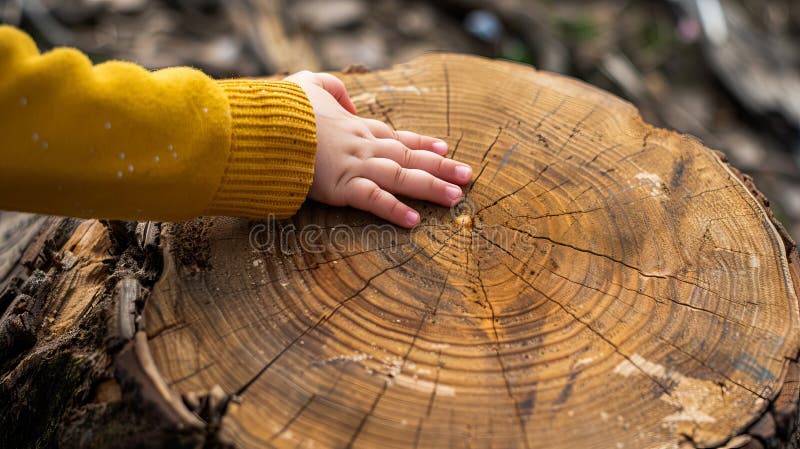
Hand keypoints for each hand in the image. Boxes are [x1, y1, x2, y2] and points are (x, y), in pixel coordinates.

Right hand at [284, 71, 472, 227]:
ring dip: (430, 187)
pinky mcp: (341, 185)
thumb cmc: (283, 107)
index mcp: (356, 126)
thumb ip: (333, 88)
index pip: (398, 136)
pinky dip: (394, 210)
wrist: (267, 125)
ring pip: (401, 176)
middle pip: (409, 156)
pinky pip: (374, 199)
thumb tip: (350, 104)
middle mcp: (363, 145)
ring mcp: (355, 165)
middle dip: (440, 167)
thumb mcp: (308, 84)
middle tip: (467, 175)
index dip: (423, 144)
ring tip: (456, 197)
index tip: (444, 148)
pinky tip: (414, 221)